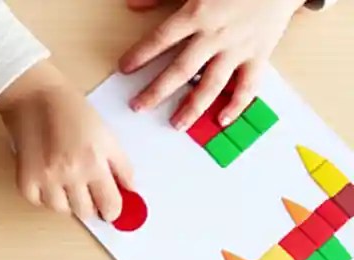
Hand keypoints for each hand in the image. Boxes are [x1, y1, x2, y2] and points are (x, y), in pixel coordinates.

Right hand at [0, 61, 134, 222]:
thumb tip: (129, 191)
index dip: (113, 210)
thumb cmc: (71, 110)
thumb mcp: (106, 135)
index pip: (111, 204)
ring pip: (61, 210)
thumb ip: (120, 166)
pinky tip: (49, 180)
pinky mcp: (25, 180)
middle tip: (90, 195)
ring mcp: (45, 179)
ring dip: (67, 202)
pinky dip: (45, 196)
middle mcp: (70, 174)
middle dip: (91, 207)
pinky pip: (38, 202)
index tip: (112, 209)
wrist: (34, 97)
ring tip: (67, 183)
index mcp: (94, 162)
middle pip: (85, 212)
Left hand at [120, 0, 305, 127]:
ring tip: (176, 124)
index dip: (140, 55)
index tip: (124, 69)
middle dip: (157, 91)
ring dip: (193, 107)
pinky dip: (237, 105)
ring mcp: (237, 48)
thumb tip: (132, 5)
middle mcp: (215, 35)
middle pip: (181, 70)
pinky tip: (222, 120)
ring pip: (211, 84)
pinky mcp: (259, 54)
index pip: (161, 39)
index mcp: (196, 14)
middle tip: (138, 106)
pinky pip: (248, 85)